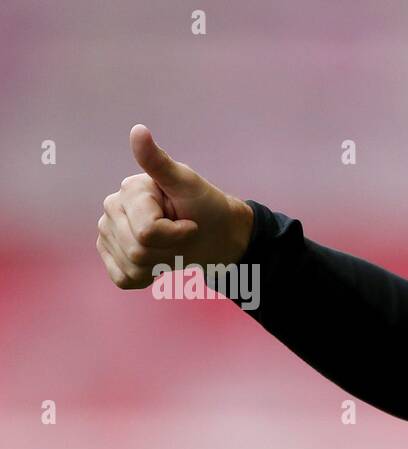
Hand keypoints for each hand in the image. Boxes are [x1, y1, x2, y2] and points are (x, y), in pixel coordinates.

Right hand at [96, 124, 253, 289]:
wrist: (216, 236)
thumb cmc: (207, 208)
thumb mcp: (189, 185)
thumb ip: (160, 163)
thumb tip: (138, 130)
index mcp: (129, 190)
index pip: (147, 232)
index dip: (177, 234)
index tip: (191, 222)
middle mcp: (112, 209)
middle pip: (138, 251)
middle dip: (170, 249)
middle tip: (183, 235)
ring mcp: (108, 233)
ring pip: (132, 266)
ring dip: (162, 263)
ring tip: (173, 246)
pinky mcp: (111, 256)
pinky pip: (124, 278)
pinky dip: (147, 277)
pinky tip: (158, 262)